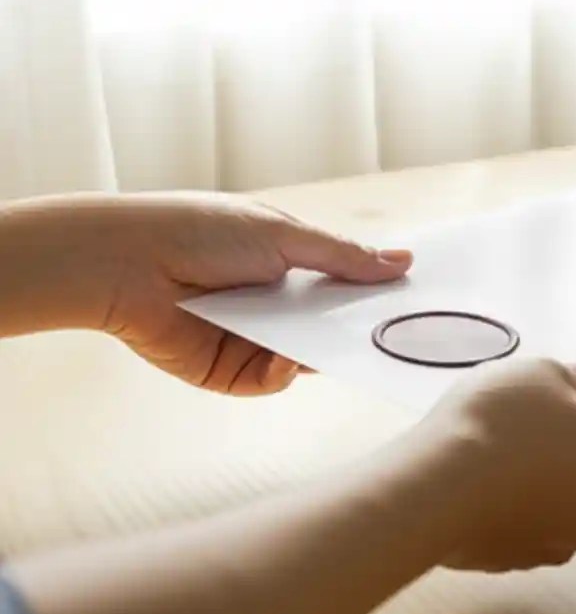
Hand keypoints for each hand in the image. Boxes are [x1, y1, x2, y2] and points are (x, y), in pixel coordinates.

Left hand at [4, 191, 411, 394]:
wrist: (126, 263)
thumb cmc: (199, 231)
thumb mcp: (285, 235)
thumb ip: (344, 257)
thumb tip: (402, 262)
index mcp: (287, 266)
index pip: (343, 288)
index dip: (374, 295)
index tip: (410, 301)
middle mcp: (272, 306)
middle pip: (330, 328)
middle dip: (357, 331)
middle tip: (394, 334)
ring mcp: (252, 340)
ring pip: (305, 358)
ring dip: (322, 352)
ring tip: (344, 345)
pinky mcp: (228, 373)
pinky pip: (270, 381)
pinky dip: (283, 372)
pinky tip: (286, 358)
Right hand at [412, 358, 575, 572]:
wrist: (433, 489)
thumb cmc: (503, 421)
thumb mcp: (549, 376)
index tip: (547, 399)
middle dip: (568, 445)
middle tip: (520, 424)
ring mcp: (563, 547)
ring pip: (561, 500)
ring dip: (541, 479)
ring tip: (493, 455)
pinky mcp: (517, 565)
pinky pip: (524, 525)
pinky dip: (511, 507)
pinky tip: (477, 488)